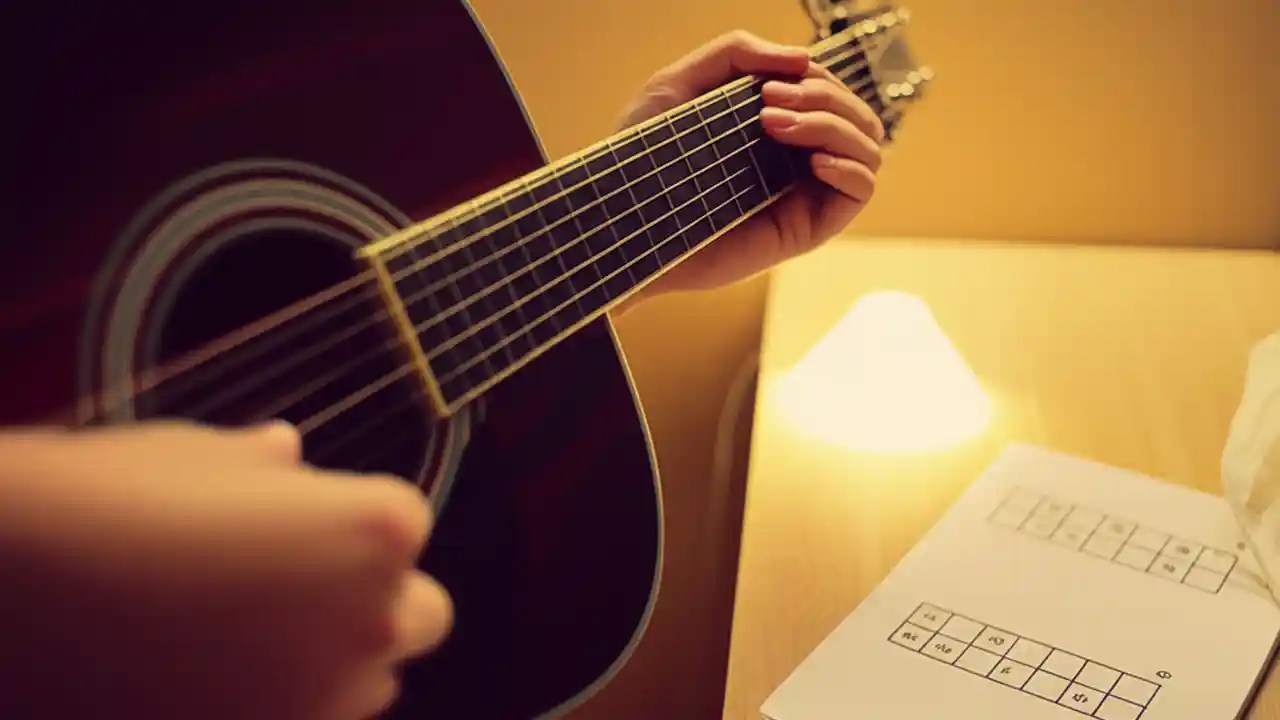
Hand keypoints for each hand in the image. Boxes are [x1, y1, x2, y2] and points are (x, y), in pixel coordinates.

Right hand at [0, 421, 450, 719]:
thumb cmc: (102, 505)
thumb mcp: (193, 455)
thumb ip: (263, 465)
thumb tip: (285, 454)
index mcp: (377, 531)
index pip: (403, 526)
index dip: (342, 518)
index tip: (286, 517)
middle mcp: (372, 623)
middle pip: (419, 616)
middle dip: (374, 598)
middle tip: (292, 581)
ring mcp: (322, 703)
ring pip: (370, 684)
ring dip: (333, 660)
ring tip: (238, 634)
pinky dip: (279, 706)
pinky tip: (206, 679)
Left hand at [615, 31, 883, 305]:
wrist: (624, 222)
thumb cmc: (641, 158)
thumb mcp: (679, 85)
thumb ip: (734, 54)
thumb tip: (803, 58)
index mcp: (775, 126)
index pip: (829, 90)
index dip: (814, 77)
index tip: (767, 87)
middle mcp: (797, 158)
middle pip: (856, 114)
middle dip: (824, 96)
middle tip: (770, 103)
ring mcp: (804, 194)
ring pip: (867, 145)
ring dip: (835, 124)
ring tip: (778, 127)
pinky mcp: (805, 229)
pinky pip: (861, 190)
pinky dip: (851, 166)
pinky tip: (813, 161)